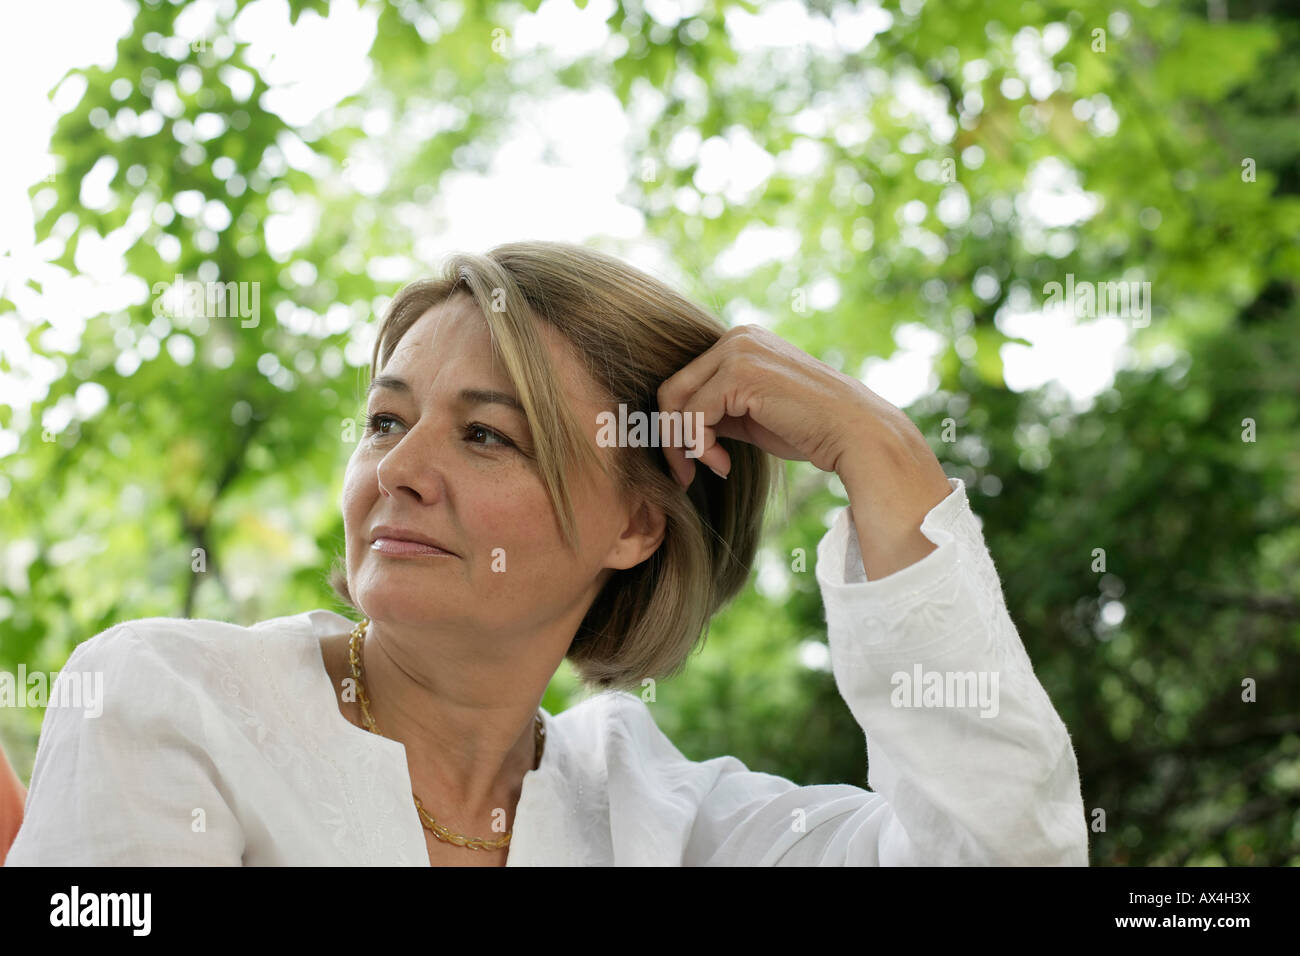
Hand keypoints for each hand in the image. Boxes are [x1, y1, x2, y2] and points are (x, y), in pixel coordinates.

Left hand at [657, 325, 952, 578]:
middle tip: (685, 474)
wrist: (856, 434)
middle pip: (671, 389)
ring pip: (675, 403)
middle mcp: (737, 338)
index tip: (694, 462)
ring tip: (714, 468)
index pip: (685, 381)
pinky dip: (698, 447)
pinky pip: (693, 416)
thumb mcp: (754, 414)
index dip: (679, 425)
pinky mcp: (739, 375)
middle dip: (671, 437)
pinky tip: (724, 464)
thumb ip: (720, 409)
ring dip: (684, 446)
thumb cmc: (810, 429)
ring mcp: (738, 352)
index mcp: (741, 341)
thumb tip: (677, 426)